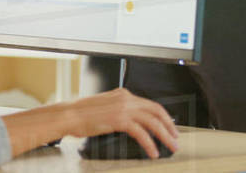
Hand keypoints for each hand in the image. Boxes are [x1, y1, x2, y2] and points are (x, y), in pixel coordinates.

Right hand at [2, 88, 178, 158]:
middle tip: (175, 139)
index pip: (150, 104)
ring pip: (153, 121)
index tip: (169, 127)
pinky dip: (149, 143)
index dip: (163, 117)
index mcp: (123, 94)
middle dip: (169, 126)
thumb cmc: (82, 115)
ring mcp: (123, 108)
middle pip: (156, 111)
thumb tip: (132, 124)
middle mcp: (126, 98)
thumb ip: (119, 111)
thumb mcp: (105, 107)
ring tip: (170, 147)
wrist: (69, 115)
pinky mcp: (119, 119)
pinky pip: (141, 132)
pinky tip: (153, 152)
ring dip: (164, 136)